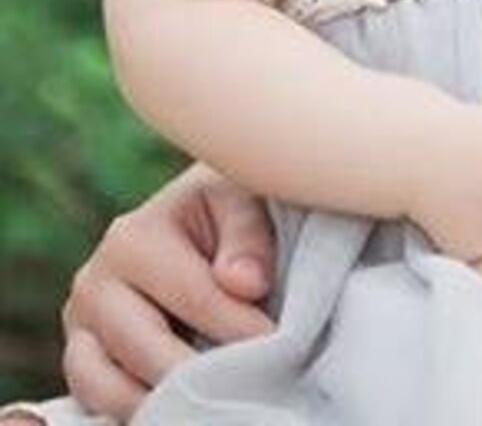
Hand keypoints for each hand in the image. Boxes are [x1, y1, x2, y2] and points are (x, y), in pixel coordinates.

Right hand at [60, 164, 274, 420]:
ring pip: (109, 391)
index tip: (276, 342)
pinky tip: (177, 410)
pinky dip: (132, 415)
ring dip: (162, 404)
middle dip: (199, 375)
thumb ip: (248, 235)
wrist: (194, 230)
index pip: (193, 297)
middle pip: (145, 352)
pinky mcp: (84, 370)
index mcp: (130, 239)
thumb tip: (244, 284)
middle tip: (242, 386)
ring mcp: (82, 334)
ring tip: (210, 402)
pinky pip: (98, 409)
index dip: (240, 325)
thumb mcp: (243, 200)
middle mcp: (93, 287)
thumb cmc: (224, 215)